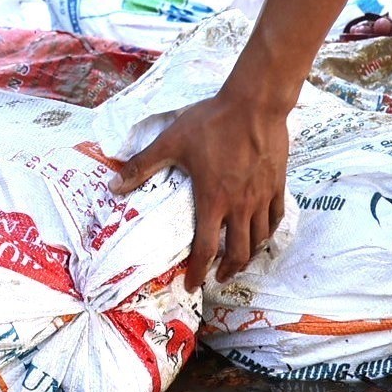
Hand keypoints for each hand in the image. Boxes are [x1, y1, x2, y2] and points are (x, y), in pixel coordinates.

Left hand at [115, 88, 290, 283]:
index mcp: (213, 200)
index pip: (206, 249)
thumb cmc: (212, 122)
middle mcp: (240, 206)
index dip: (198, 273)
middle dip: (227, 271)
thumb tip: (114, 186)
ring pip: (259, 240)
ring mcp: (261, 197)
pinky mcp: (277, 185)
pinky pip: (275, 218)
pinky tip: (262, 234)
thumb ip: (143, 165)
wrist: (254, 104)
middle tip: (218, 278)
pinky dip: (268, 233)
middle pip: (238, 253)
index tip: (192, 286)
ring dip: (248, 256)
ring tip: (239, 262)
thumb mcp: (171, 141)